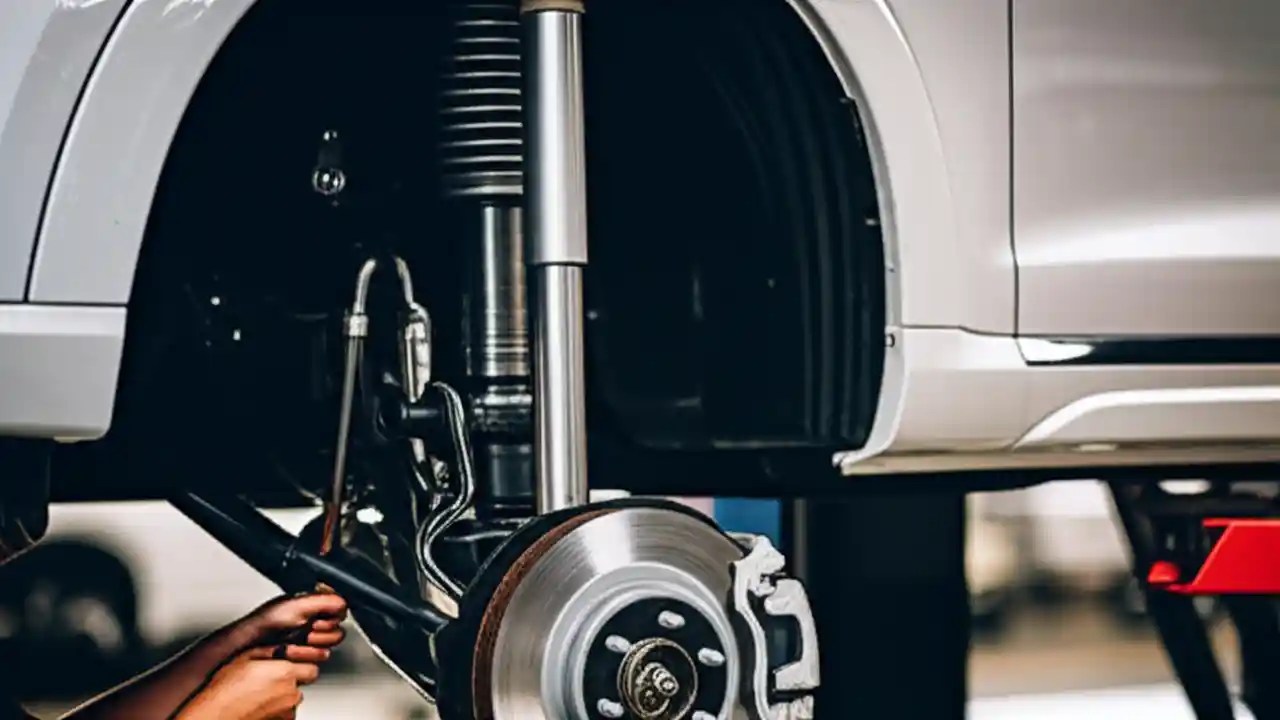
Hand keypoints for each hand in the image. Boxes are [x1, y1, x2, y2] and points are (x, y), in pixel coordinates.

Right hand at [178, 648, 318, 719]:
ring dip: (281, 698)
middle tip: (267, 682)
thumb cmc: (225, 689)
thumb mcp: (246, 658)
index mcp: (285, 673)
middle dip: (289, 683)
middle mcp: (290, 693)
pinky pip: (283, 715)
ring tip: (258, 697)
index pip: (312, 669)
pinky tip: (258, 707)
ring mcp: (286, 712)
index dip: (301, 668)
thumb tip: (285, 649)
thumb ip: (272, 652)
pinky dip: (275, 712)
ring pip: (291, 702)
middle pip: (300, 686)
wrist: (214, 715)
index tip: (291, 668)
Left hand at [236, 593, 348, 662]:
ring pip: (328, 649)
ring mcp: (307, 642)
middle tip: (303, 632)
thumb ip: (325, 600)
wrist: (247, 647)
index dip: (329, 619)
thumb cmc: (264, 624)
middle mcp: (311, 623)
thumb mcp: (297, 605)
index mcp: (312, 606)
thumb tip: (343, 601)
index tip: (314, 621)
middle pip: (336, 633)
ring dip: (311, 648)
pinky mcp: (302, 659)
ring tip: (293, 644)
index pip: (339, 613)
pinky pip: (317, 662)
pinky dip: (305, 658)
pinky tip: (291, 653)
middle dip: (321, 635)